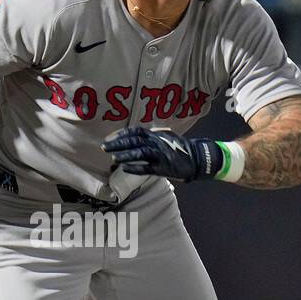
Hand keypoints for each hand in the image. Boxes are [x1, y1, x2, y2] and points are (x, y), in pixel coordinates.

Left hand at [102, 128, 222, 182]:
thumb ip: (152, 136)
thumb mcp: (165, 137)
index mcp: (156, 135)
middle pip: (135, 140)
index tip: (109, 137)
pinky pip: (147, 168)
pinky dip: (135, 168)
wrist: (196, 159)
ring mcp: (160, 155)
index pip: (136, 130)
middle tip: (104, 147)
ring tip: (113, 158)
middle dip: (118, 143)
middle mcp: (157, 142)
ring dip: (125, 155)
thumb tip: (136, 135)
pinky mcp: (163, 168)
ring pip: (140, 152)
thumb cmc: (179, 148)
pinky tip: (125, 169)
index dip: (122, 133)